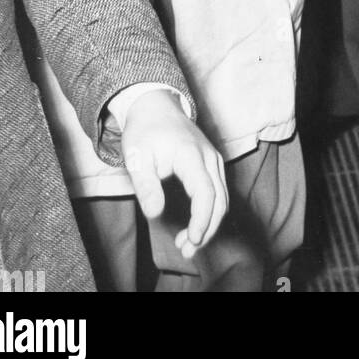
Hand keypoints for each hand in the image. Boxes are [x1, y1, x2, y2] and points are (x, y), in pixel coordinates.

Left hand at [120, 90, 227, 257]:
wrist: (156, 107)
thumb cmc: (145, 132)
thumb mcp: (136, 157)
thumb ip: (146, 185)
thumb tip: (155, 213)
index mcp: (191, 155)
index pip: (206, 193)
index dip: (202, 220)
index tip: (192, 240)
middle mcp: (209, 157)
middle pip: (220, 200)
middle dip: (207, 229)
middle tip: (186, 251)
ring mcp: (214, 160)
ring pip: (222, 198)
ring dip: (209, 224)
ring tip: (185, 244)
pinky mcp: (212, 164)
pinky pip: (218, 192)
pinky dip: (209, 213)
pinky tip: (192, 227)